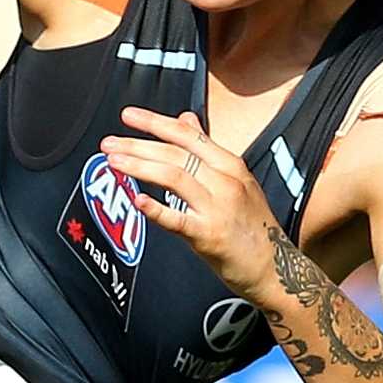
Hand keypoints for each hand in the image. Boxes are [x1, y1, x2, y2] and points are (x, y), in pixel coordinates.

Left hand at [99, 108, 284, 302]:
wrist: (275, 268)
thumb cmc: (250, 225)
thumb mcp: (236, 180)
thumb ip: (207, 151)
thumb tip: (186, 119)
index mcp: (230, 165)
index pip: (188, 136)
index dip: (156, 123)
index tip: (128, 115)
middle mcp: (226, 181)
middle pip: (177, 155)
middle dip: (139, 145)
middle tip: (107, 142)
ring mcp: (219, 208)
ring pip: (175, 178)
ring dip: (141, 167)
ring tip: (113, 161)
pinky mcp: (211, 236)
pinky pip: (179, 220)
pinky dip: (157, 209)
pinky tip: (137, 200)